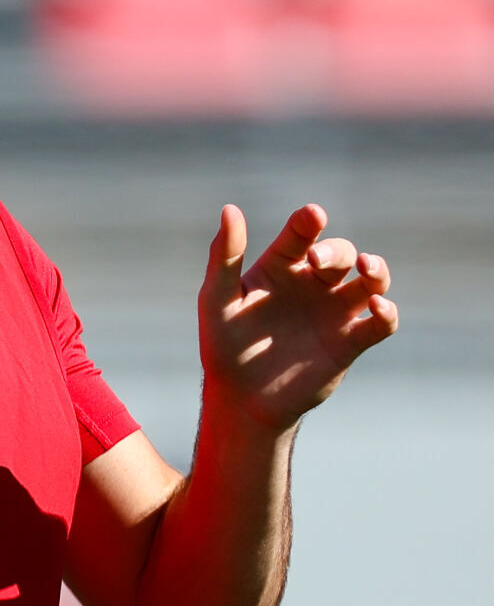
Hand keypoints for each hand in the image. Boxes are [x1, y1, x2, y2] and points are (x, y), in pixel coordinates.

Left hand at [199, 203, 398, 431]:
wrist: (242, 397)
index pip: (301, 233)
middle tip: (317, 260)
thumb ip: (224, 256)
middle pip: (339, 253)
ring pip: (370, 279)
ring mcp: (334, 311)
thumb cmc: (223, 343)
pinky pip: (380, 322)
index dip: (308, 221)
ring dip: (376, 269)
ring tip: (367, 267)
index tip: (312, 216)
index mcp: (281, 265)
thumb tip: (229, 208)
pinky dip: (387, 312)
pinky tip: (377, 306)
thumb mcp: (218, 298)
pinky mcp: (350, 342)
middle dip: (335, 251)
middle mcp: (312, 283)